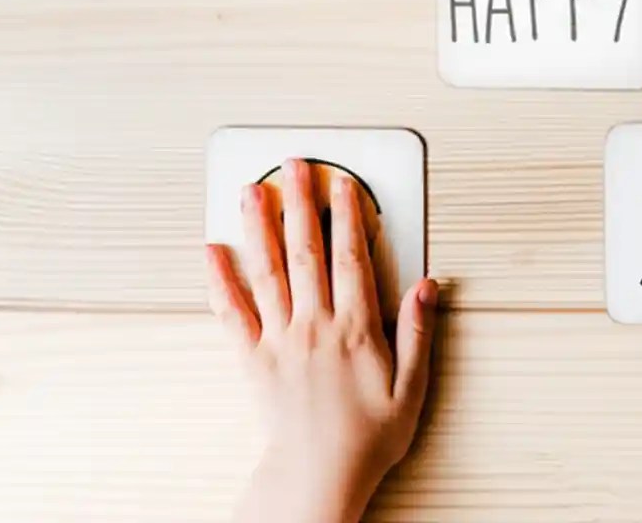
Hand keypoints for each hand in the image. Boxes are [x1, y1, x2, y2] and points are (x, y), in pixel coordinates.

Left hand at [206, 158, 438, 522]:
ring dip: (259, 226)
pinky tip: (213, 250)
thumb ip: (418, 333)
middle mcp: (314, 325)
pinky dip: (220, 279)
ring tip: (252, 189)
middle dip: (300, 202)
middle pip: (306, 250)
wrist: (318, 476)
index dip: (349, 216)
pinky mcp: (253, 359)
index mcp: (356, 329)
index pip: (351, 258)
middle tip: (294, 165)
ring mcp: (280, 339)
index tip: (344, 183)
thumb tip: (428, 287)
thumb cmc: (367, 438)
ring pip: (267, 270)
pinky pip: (232, 312)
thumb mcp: (412, 388)